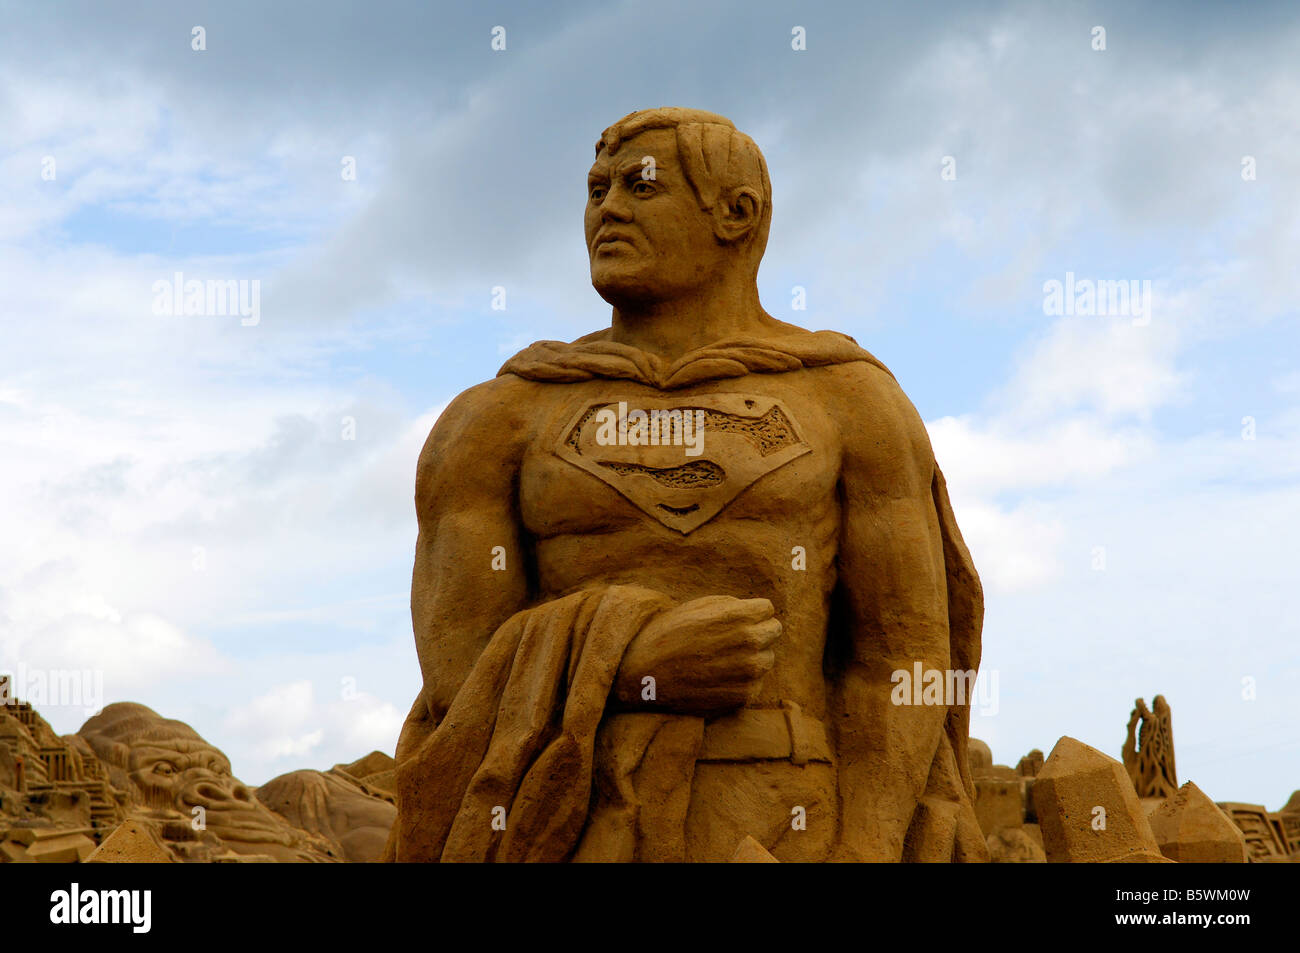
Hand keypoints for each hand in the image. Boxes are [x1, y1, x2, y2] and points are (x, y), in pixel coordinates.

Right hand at [613, 595, 780, 714]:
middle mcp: (749, 643)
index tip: (735, 620)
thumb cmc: (667, 635)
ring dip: (752, 657)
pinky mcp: (743, 697)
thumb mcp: (697, 607)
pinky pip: (756, 683)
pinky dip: (742, 681)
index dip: (751, 612)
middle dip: (757, 632)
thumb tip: (756, 612)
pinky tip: (717, 678)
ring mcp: (749, 673)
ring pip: (767, 659)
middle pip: (774, 631)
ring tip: (721, 660)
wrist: (644, 676)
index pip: (768, 609)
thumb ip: (732, 606)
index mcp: (738, 616)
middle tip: (731, 639)